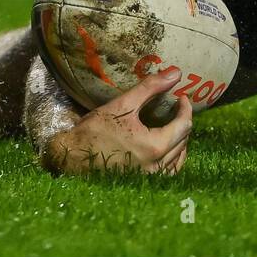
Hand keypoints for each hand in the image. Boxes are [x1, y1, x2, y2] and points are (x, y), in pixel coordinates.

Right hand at [46, 66, 192, 175]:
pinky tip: (165, 148)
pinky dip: (172, 158)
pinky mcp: (143, 183)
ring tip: (172, 126)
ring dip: (180, 141)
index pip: (184, 125)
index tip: (181, 97)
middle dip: (182, 122)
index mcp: (154, 147)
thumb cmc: (94, 131)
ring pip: (178, 159)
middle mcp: (156, 167)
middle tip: (175, 109)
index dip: (185, 109)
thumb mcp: (122, 104)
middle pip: (183, 141)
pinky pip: (168, 172)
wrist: (71, 158)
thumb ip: (150, 88)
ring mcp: (150, 178)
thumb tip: (176, 73)